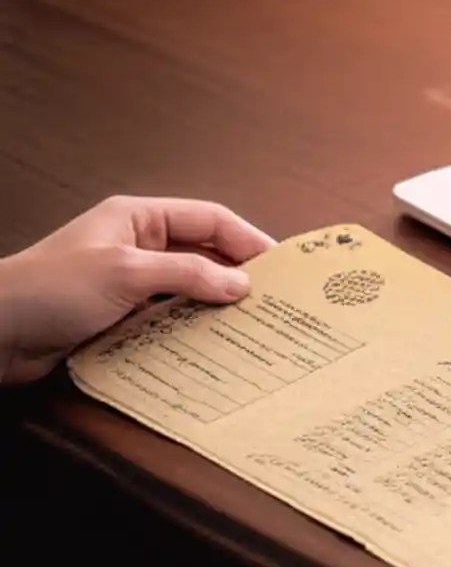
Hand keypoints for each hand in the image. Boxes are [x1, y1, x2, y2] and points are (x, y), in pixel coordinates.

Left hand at [0, 195, 274, 383]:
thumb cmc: (51, 289)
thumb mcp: (126, 273)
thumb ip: (188, 274)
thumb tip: (242, 286)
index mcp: (139, 218)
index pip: (209, 220)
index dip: (248, 239)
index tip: (282, 267)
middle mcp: (138, 246)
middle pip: (204, 255)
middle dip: (238, 276)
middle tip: (277, 302)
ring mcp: (130, 283)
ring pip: (189, 290)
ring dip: (217, 308)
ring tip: (254, 328)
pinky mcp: (121, 317)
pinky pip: (169, 320)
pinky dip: (192, 330)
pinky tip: (214, 347)